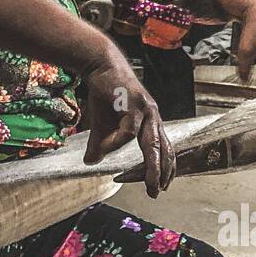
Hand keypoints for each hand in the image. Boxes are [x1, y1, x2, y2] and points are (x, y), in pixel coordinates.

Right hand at [82, 50, 175, 197]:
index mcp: (151, 122)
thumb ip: (100, 145)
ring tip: (149, 183)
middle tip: (158, 191)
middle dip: (162, 172)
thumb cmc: (105, 95)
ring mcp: (145, 110)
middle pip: (163, 149)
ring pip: (152, 143)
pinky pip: (128, 131)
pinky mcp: (133, 104)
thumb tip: (90, 163)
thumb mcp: (102, 126)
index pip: (165, 149)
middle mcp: (152, 117)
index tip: (163, 185)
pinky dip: (117, 143)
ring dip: (152, 166)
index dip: (166, 167)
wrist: (100, 65)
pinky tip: (105, 148)